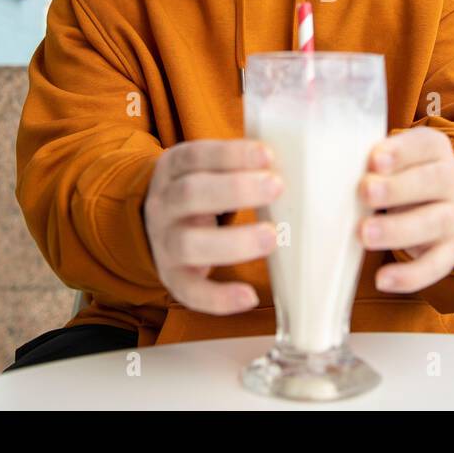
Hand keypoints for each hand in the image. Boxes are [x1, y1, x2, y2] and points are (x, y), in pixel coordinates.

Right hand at [143, 140, 282, 314]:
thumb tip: (298, 158)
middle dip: (235, 190)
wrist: (155, 223)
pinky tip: (249, 296)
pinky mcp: (173, 277)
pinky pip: (190, 291)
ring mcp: (165, 243)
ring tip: (271, 238)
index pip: (196, 156)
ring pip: (189, 243)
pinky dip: (219, 298)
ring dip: (232, 241)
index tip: (267, 155)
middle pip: (190, 194)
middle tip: (276, 187)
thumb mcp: (207, 167)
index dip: (230, 154)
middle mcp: (164, 204)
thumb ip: (240, 162)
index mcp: (173, 168)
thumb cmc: (201, 189)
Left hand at [359, 126, 453, 292]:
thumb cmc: (396, 175)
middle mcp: (453, 181)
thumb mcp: (386, 159)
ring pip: (437, 222)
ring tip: (365, 235)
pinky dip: (411, 275)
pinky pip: (437, 265)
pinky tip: (383, 279)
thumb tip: (316, 167)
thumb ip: (363, 160)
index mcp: (435, 150)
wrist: (429, 201)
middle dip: (398, 188)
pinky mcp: (451, 248)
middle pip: (435, 181)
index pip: (426, 145)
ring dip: (400, 229)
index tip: (374, 161)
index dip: (402, 151)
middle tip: (365, 192)